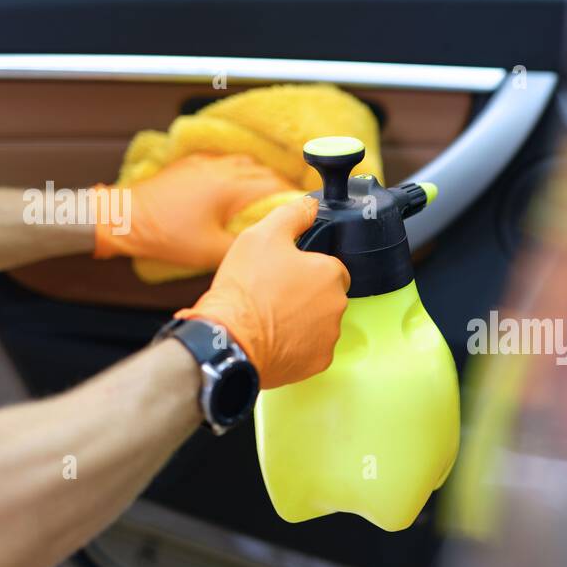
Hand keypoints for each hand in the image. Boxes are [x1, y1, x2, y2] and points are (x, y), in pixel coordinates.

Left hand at [93, 154, 294, 271]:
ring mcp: (205, 164)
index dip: (294, 197)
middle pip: (264, 172)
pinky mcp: (191, 165)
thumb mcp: (211, 252)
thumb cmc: (165, 236)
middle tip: (289, 205)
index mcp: (232, 188)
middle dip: (280, 187)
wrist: (125, 219)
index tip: (305, 209)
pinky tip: (236, 186)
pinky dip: (239, 172)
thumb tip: (268, 251)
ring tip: (267, 195)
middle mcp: (222, 169)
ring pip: (245, 163)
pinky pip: (225, 162)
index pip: (276, 186)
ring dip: (260, 177)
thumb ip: (245, 249)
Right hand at [174, 197, 349, 388]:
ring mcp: (329, 336)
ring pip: (318, 323)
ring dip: (301, 320)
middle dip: (304, 295)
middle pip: (325, 296)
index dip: (305, 269)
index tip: (283, 274)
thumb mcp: (263, 235)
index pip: (330, 267)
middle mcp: (338, 306)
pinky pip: (311, 349)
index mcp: (331, 273)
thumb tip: (310, 204)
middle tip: (272, 295)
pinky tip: (272, 338)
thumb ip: (292, 215)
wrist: (228, 339)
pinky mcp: (318, 362)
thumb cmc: (245, 288)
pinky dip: (296, 345)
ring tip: (268, 317)